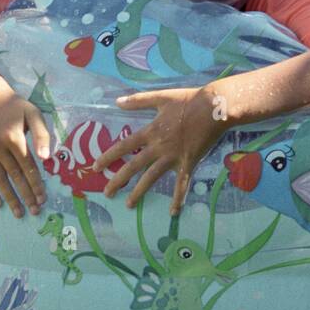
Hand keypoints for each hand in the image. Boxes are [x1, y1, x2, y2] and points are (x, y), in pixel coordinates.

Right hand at [0, 78, 50, 217]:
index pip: (28, 167)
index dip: (36, 184)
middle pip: (14, 177)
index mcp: (14, 138)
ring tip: (19, 212)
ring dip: (9, 198)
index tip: (43, 198)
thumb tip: (46, 158)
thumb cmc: (13, 105)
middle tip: (35, 211)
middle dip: (26, 195)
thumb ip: (42, 135)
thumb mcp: (33, 113)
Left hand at [93, 85, 227, 214]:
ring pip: (151, 178)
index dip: (109, 156)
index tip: (96, 167)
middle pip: (133, 166)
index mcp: (150, 131)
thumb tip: (116, 101)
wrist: (213, 108)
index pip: (124, 146)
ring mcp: (173, 157)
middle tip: (107, 193)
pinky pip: (181, 184)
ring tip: (129, 205)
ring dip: (139, 192)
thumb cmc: (189, 100)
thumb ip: (138, 100)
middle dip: (118, 180)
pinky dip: (178, 198)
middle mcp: (158, 147)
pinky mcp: (188, 163)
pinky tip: (174, 212)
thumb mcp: (161, 97)